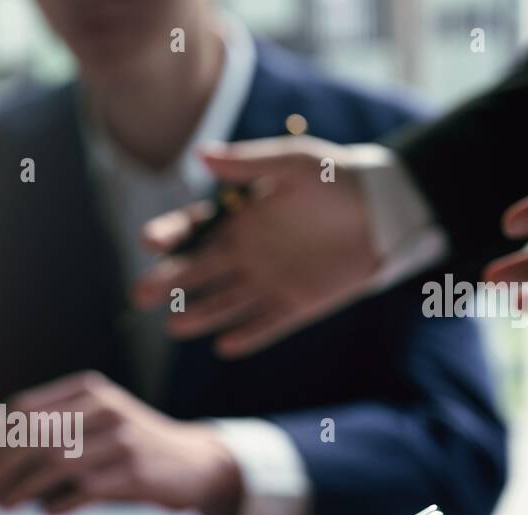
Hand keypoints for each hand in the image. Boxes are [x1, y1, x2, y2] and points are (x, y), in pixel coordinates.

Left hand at [0, 371, 240, 514]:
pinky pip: (85, 490)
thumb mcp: (92, 424)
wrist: (192, 463)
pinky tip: (45, 514)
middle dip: (0, 465)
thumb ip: (48, 429)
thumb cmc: (129, 446)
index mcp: (88, 391)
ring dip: (20, 489)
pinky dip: (59, 504)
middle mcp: (104, 410)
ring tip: (1, 506)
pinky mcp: (135, 474)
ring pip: (55, 463)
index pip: (27, 408)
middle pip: (36, 435)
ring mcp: (121, 441)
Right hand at [133, 138, 378, 357]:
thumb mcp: (294, 162)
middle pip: (197, 272)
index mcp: (237, 220)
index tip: (149, 240)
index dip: (168, 236)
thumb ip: (249, 164)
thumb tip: (201, 154)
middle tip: (141, 293)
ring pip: (225, 303)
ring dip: (200, 315)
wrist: (386, 211)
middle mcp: (245, 255)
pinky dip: (248, 336)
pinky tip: (225, 346)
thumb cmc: (337, 179)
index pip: (191, 232)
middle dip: (168, 283)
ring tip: (175, 328)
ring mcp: (267, 282)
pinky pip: (266, 324)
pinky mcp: (295, 305)